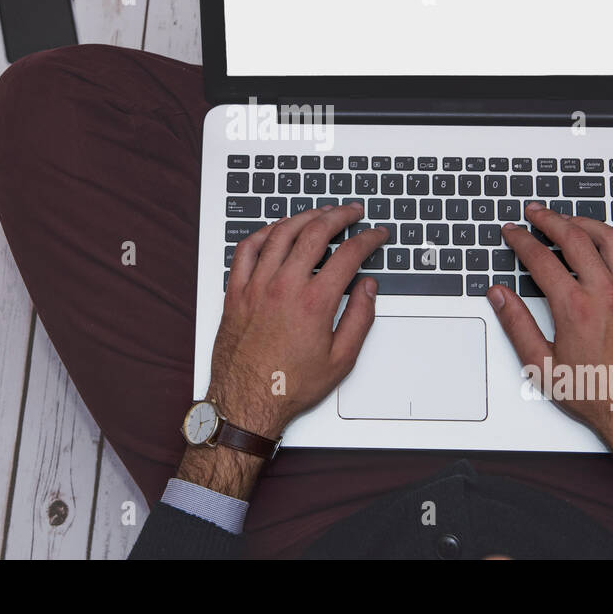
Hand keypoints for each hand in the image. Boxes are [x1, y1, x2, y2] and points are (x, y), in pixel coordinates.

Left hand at [207, 204, 389, 439]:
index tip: (376, 234)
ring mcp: (256, 286)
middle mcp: (284, 286)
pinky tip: (276, 230)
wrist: (246, 401)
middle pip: (315, 233)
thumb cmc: (289, 385)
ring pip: (281, 234)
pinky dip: (263, 233)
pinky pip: (246, 249)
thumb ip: (359, 319)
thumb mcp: (340, 360)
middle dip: (339, 216)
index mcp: (314, 302)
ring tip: (319, 213)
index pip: (348, 255)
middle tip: (351, 212)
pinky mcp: (236, 291)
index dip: (368, 239)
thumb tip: (369, 289)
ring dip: (304, 217)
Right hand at [487, 202, 612, 464]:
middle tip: (536, 213)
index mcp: (575, 308)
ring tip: (570, 221)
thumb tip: (500, 296)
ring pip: (612, 240)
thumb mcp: (542, 366)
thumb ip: (517, 325)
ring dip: (587, 224)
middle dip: (550, 219)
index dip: (521, 240)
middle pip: (575, 238)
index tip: (512, 232)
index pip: (541, 259)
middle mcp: (607, 294)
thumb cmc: (597, 395)